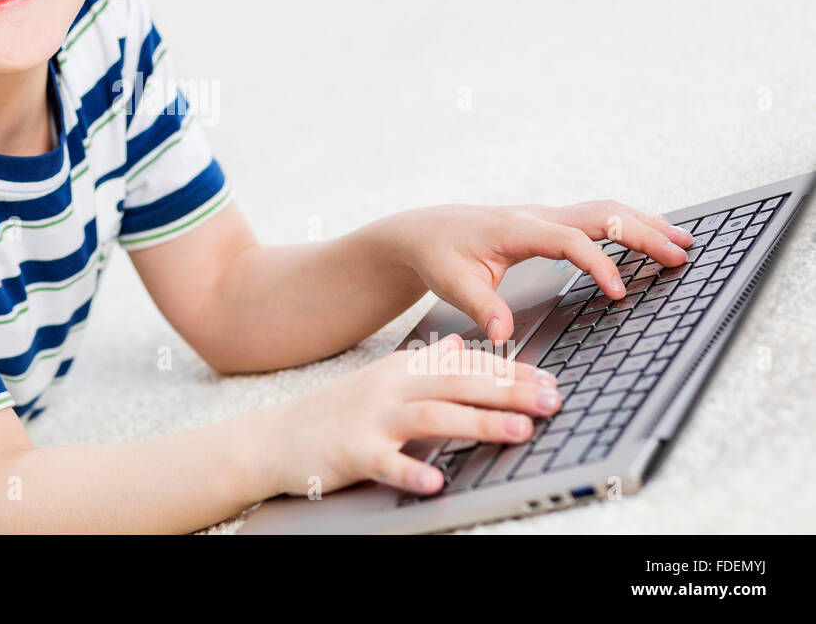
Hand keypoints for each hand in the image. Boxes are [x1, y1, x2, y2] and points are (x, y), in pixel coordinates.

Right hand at [260, 333, 562, 497]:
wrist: (275, 438)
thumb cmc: (337, 412)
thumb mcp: (383, 379)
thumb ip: (425, 364)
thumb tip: (461, 345)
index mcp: (403, 370)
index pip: (465, 365)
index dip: (510, 372)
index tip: (551, 380)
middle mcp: (390, 388)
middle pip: (457, 384)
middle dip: (509, 391)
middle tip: (552, 400)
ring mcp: (371, 420)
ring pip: (432, 417)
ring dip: (477, 423)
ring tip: (519, 431)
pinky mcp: (352, 453)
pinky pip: (387, 462)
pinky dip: (412, 470)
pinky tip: (438, 481)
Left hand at [386, 199, 694, 346]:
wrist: (423, 231)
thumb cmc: (439, 255)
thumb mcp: (453, 285)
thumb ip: (481, 308)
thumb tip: (502, 336)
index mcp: (516, 229)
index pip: (569, 240)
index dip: (599, 264)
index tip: (620, 293)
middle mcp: (536, 216)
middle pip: (600, 216)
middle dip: (643, 234)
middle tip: (680, 255)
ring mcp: (545, 216)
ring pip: (603, 211)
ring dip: (644, 224)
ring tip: (683, 242)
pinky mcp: (549, 222)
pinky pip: (596, 217)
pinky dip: (628, 224)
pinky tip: (650, 236)